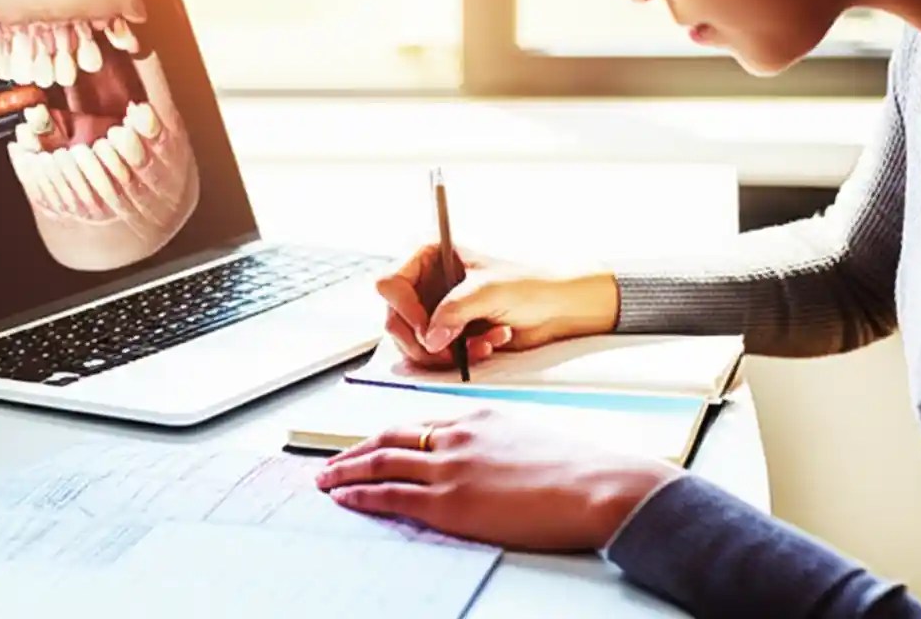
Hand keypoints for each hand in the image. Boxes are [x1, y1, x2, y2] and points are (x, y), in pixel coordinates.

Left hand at [314, 408, 680, 550]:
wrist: (598, 485)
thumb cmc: (577, 467)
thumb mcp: (528, 437)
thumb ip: (496, 443)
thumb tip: (485, 460)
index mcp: (476, 417)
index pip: (416, 424)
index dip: (385, 436)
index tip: (368, 444)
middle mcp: (456, 436)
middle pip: (388, 438)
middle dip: (354, 450)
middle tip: (331, 460)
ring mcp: (450, 468)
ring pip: (380, 464)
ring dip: (345, 471)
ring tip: (323, 479)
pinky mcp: (451, 502)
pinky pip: (391, 496)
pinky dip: (360, 494)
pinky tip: (343, 497)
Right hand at [376, 244, 620, 367]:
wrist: (559, 308)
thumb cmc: (530, 284)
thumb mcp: (489, 291)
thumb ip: (454, 311)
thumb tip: (429, 338)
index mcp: (430, 255)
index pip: (391, 283)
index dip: (405, 309)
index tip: (427, 329)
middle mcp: (427, 282)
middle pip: (396, 319)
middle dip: (424, 340)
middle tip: (448, 351)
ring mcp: (435, 309)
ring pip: (413, 342)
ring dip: (445, 352)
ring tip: (479, 344)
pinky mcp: (448, 333)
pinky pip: (434, 355)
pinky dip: (458, 357)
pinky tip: (487, 345)